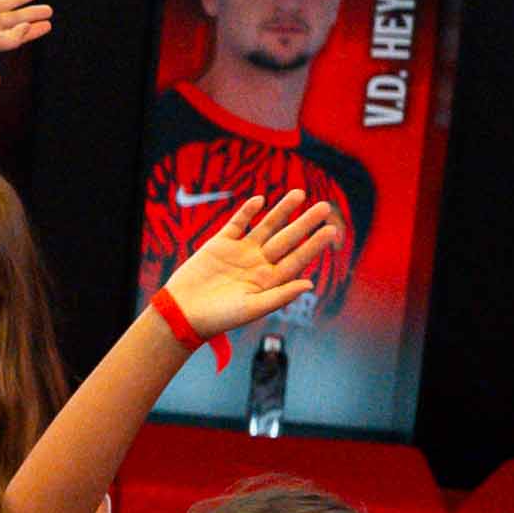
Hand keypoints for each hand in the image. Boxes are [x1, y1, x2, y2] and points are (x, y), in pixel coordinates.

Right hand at [162, 189, 341, 339]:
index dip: (314, 244)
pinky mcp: (219, 244)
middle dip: (305, 222)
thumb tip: (310, 284)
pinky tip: (260, 200)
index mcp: (269, 281)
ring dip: (282, 211)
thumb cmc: (218, 318)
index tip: (331, 230)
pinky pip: (237, 224)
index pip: (297, 259)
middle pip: (287, 239)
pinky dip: (247, 212)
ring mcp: (240, 252)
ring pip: (266, 226)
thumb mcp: (252, 308)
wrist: (182, 312)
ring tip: (300, 194)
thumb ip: (280, 296)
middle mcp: (258, 264)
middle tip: (325, 206)